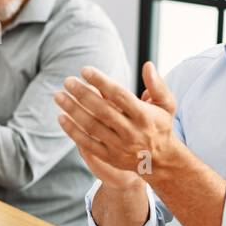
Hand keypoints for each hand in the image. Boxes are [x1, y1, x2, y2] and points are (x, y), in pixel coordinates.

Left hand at [55, 61, 177, 184]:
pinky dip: (72, 131)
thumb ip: (157, 85)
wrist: (161, 160)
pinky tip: (60, 117)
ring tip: (59, 96)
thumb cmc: (160, 126)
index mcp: (144, 115)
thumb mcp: (166, 105)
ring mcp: (119, 146)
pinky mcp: (109, 157)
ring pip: (91, 126)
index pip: (119, 95)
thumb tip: (147, 65)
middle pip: (102, 110)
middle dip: (83, 94)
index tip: (85, 70)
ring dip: (73, 110)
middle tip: (68, 81)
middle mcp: (131, 131)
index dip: (101, 82)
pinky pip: (87, 143)